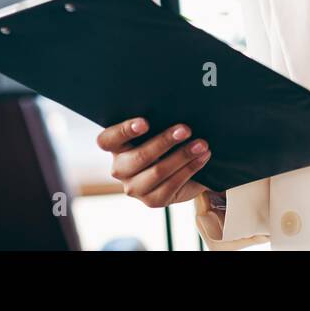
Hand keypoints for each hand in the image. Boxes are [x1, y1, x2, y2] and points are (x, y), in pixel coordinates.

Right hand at [96, 117, 213, 207]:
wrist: (178, 171)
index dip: (124, 131)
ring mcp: (134, 188)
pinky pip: (172, 184)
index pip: (107, 139)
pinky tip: (202, 158)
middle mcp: (120, 169)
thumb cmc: (164, 144)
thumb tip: (177, 109)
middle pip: (139, 157)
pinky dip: (190, 169)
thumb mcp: (156, 132)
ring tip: (201, 145)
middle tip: (185, 129)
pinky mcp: (152, 201)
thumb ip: (158, 123)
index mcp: (115, 148)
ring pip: (157, 172)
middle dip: (164, 141)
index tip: (145, 123)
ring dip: (183, 156)